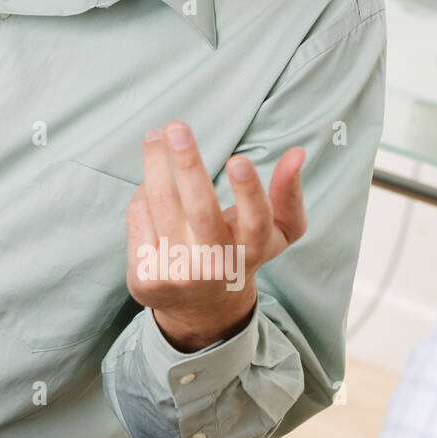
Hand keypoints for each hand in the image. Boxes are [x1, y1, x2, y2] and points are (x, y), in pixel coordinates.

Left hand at [127, 121, 306, 351]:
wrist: (202, 310)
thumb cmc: (242, 253)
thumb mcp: (276, 232)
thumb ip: (289, 194)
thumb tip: (297, 153)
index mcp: (251, 250)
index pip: (255, 220)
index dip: (248, 191)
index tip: (238, 160)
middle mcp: (216, 264)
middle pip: (201, 209)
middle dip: (188, 164)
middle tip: (177, 127)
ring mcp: (179, 273)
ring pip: (161, 205)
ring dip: (155, 164)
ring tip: (154, 137)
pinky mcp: (147, 277)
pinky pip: (139, 217)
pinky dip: (143, 194)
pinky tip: (151, 184)